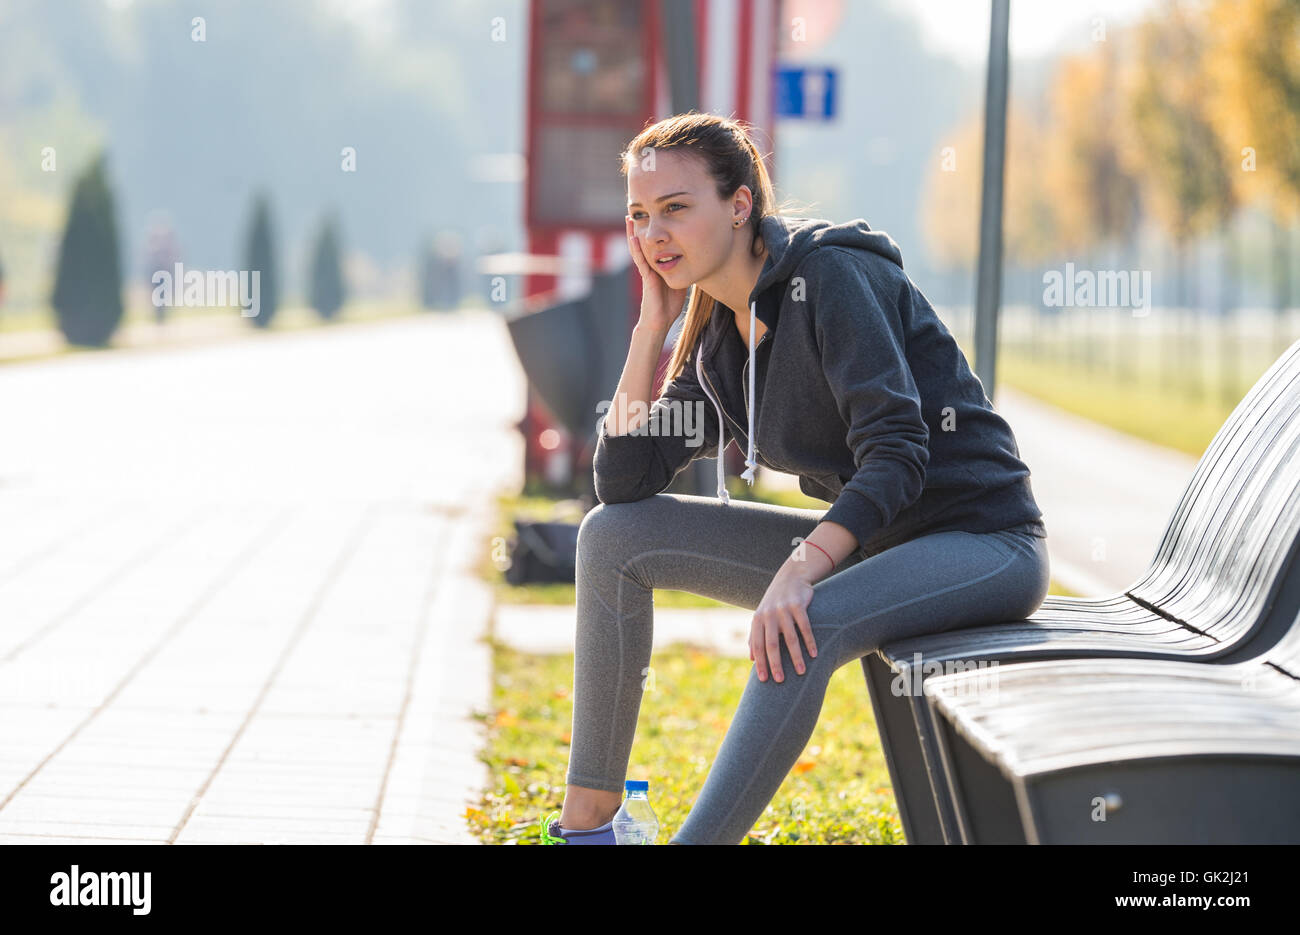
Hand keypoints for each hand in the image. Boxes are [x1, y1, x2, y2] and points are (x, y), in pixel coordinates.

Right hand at [626, 215, 689, 333]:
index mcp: (658, 264)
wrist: (660, 320)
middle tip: (635, 209)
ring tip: (629, 217)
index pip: (654, 243)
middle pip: (643, 241)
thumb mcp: (681, 280)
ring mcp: (646, 271)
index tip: (652, 214)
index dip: (652, 229)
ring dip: (632, 232)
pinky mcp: (646, 277)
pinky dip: (636, 248)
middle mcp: (650, 265)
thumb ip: (684, 268)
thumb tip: (697, 257)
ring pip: (638, 248)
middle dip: (640, 226)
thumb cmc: (669, 304)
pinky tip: (633, 236)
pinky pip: (640, 260)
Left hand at [748, 564, 818, 682]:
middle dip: (775, 663)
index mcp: (758, 619)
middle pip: (771, 644)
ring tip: (801, 671)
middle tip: (780, 680)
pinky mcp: (798, 605)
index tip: (764, 680)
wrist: (791, 576)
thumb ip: (755, 636)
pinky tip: (814, 654)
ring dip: (796, 656)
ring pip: (790, 638)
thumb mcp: (762, 616)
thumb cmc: (775, 602)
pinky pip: (804, 627)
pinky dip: (809, 641)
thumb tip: (751, 659)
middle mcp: (768, 615)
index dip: (760, 663)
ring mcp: (783, 609)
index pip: (757, 645)